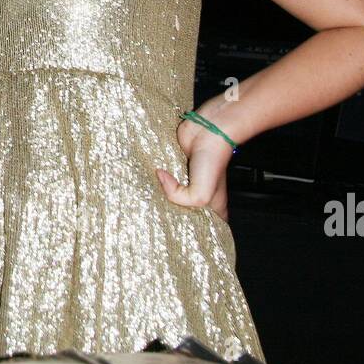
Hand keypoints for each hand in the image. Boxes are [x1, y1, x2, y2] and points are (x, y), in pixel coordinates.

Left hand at [157, 107, 234, 221]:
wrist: (209, 130)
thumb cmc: (213, 159)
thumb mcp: (200, 194)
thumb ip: (178, 198)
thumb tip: (161, 181)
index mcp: (213, 206)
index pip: (204, 226)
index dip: (193, 230)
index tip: (178, 234)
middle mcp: (200, 194)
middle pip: (183, 210)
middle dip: (171, 212)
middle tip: (158, 216)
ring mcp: (187, 180)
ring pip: (170, 193)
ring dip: (161, 192)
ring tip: (149, 197)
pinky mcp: (176, 166)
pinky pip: (163, 176)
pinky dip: (157, 176)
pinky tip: (151, 178)